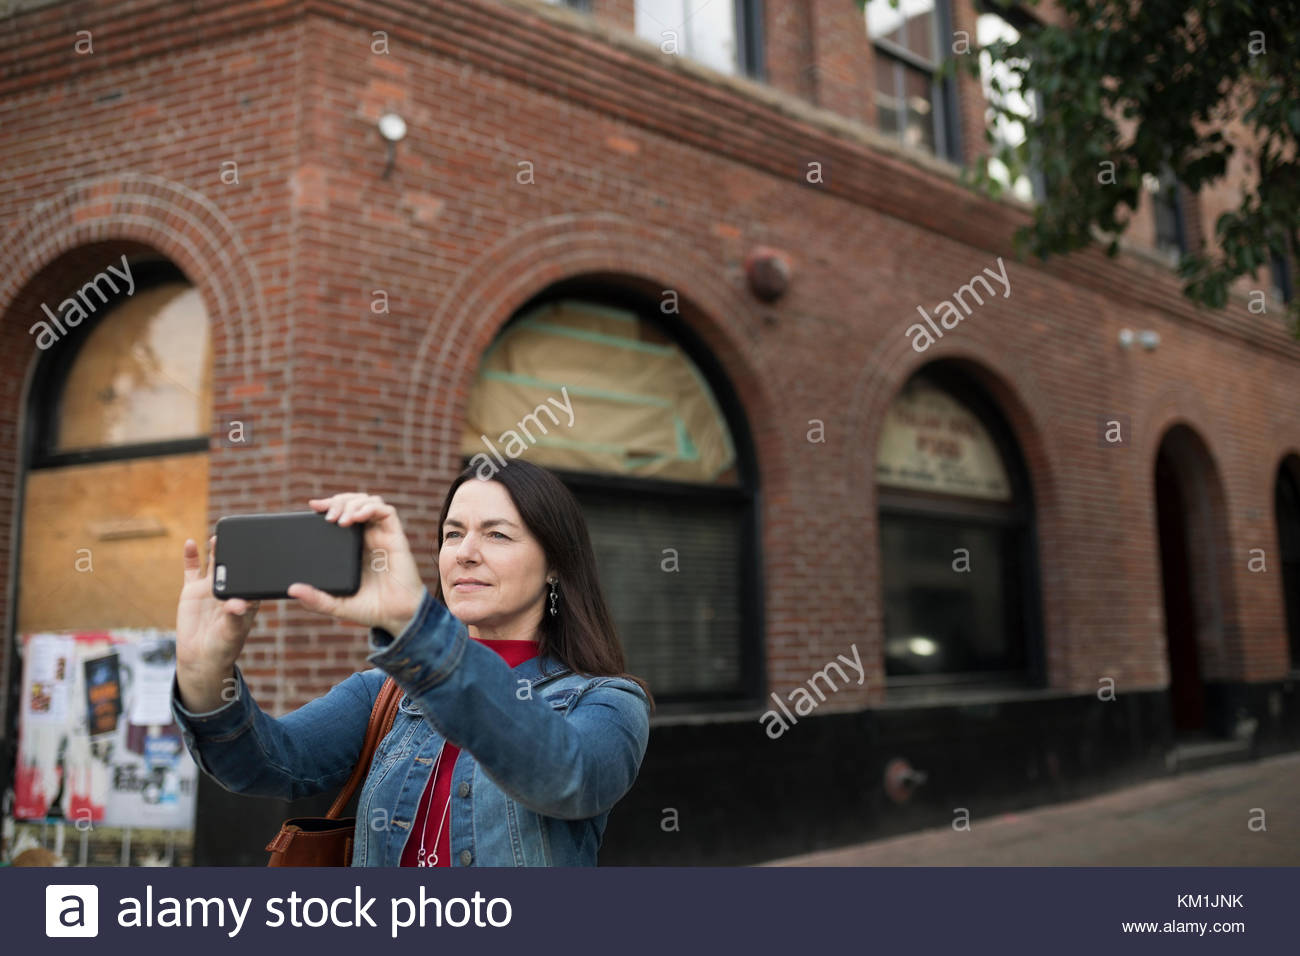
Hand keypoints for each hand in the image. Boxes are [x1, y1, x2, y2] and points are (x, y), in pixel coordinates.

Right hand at [176, 535, 258, 703]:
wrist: (200, 657)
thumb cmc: (224, 646)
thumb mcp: (232, 632)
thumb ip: (234, 617)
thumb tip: (236, 604)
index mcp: (247, 596)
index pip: (255, 575)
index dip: (259, 562)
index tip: (262, 548)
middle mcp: (232, 588)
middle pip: (236, 563)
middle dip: (237, 549)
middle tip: (238, 535)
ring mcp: (211, 587)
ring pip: (215, 562)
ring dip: (217, 548)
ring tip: (219, 535)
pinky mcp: (193, 590)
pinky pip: (192, 569)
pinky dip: (190, 556)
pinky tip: (190, 543)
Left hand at [287, 493, 425, 632]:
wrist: (397, 617)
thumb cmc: (371, 609)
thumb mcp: (336, 605)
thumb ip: (315, 599)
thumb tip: (292, 589)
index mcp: (353, 546)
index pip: (341, 513)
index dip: (329, 504)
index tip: (312, 506)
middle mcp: (368, 536)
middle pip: (354, 502)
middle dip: (339, 501)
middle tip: (327, 515)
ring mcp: (382, 535)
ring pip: (369, 501)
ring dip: (353, 503)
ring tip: (341, 520)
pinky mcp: (396, 537)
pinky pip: (386, 512)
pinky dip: (370, 508)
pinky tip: (357, 517)